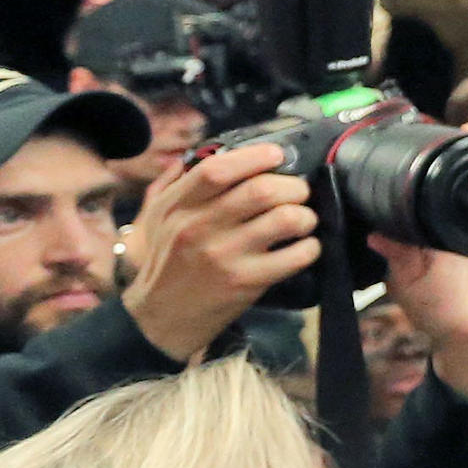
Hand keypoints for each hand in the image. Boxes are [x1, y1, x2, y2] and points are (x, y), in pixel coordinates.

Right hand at [118, 138, 321, 361]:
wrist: (163, 317)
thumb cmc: (166, 261)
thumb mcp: (157, 217)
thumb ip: (177, 182)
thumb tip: (207, 150)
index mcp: (180, 206)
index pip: (218, 169)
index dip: (255, 156)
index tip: (277, 154)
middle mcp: (201, 228)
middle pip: (262, 190)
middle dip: (293, 186)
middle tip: (299, 192)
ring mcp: (225, 256)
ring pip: (285, 219)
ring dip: (305, 214)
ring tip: (304, 218)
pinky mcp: (246, 282)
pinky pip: (295, 256)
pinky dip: (310, 247)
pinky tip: (305, 246)